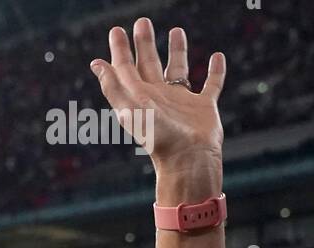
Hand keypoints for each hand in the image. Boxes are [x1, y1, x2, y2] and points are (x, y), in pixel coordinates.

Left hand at [89, 18, 224, 172]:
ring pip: (178, 71)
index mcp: (139, 98)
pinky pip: (211, 84)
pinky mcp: (204, 108)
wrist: (188, 158)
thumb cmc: (159, 136)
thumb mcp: (132, 108)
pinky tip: (217, 57)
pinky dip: (216, 71)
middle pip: (149, 65)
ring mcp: (182, 103)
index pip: (126, 69)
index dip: (119, 51)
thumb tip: (96, 63)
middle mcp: (159, 99)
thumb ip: (115, 85)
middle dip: (144, 44)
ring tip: (176, 30)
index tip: (116, 31)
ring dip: (177, 51)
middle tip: (142, 23)